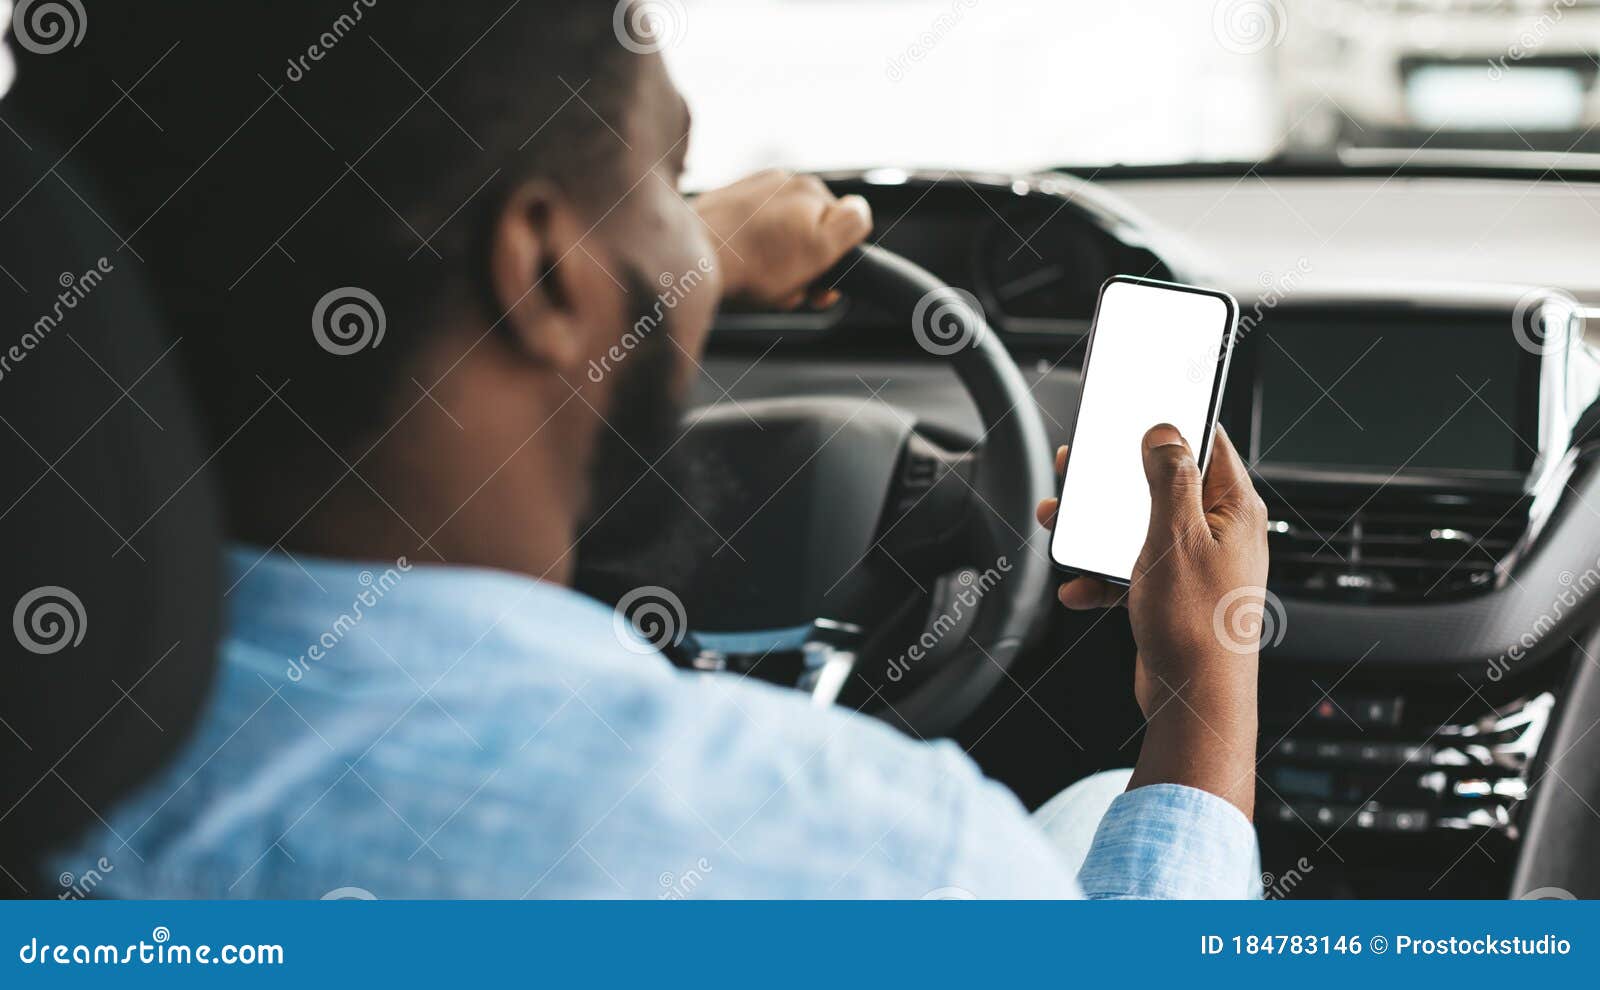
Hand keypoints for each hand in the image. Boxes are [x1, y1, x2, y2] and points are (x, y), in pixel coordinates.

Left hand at [692, 169, 871, 308]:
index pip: (843, 229)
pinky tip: (740, 267)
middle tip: (786, 288)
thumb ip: (853, 223)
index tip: (817, 285)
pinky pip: (751, 231)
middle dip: (804, 263)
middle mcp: (783, 182)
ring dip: (778, 259)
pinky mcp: (724, 203)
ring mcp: (751, 190)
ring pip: (780, 234)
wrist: (691, 260)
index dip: (834, 262)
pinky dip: (751, 250)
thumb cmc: (755, 263)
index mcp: (811, 190)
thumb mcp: (821, 249)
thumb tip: (861, 210)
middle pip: (810, 232)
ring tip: (759, 279)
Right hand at [1035, 424, 1267, 815]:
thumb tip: (1164, 432)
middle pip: (1162, 482)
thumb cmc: (1196, 625)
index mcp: (1235, 508)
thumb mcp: (1175, 536)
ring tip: (1062, 526)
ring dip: (1098, 529)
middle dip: (1114, 479)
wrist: (1195, 704)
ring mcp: (1197, 564)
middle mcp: (1221, 532)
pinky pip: (1131, 569)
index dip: (1168, 420)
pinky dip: (1102, 575)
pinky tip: (1079, 589)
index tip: (1133, 407)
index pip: (1206, 440)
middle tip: (1077, 469)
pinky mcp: (1173, 594)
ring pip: (1139, 526)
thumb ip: (1169, 477)